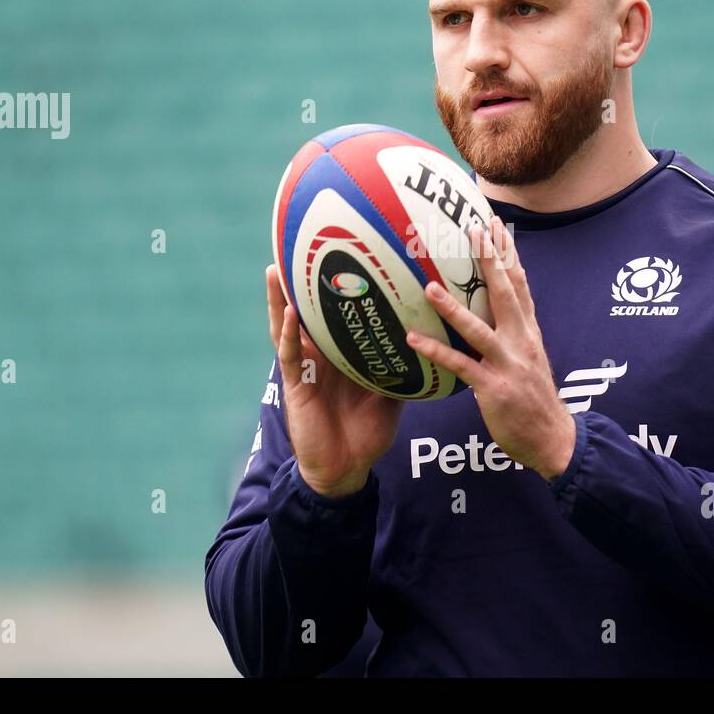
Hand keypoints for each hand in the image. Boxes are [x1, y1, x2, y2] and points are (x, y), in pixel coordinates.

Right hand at [266, 264, 404, 497]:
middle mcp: (319, 354)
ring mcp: (304, 367)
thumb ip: (405, 367)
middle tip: (300, 245)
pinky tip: (289, 314)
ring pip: (287, 326)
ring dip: (281, 299)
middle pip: (306, 311)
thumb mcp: (391, 393)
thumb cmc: (366, 431)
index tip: (342, 253)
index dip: (334, 287)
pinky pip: (289, 354)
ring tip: (277, 268)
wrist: (346, 467)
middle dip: (300, 281)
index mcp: (341, 353)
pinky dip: (289, 334)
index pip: (336, 314)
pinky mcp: (295, 385)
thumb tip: (437, 341)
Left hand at [404, 218, 576, 482]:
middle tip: (474, 229)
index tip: (496, 224)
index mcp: (529, 332)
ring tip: (429, 286)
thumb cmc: (535, 399)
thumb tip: (494, 310)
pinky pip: (460, 366)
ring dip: (453, 307)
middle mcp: (521, 341)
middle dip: (491, 260)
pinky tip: (414, 339)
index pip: (519, 284)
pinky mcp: (493, 388)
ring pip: (479, 329)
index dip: (508, 253)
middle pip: (505, 293)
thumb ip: (514, 332)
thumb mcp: (531, 358)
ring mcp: (508, 364)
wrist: (553, 438)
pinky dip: (436, 351)